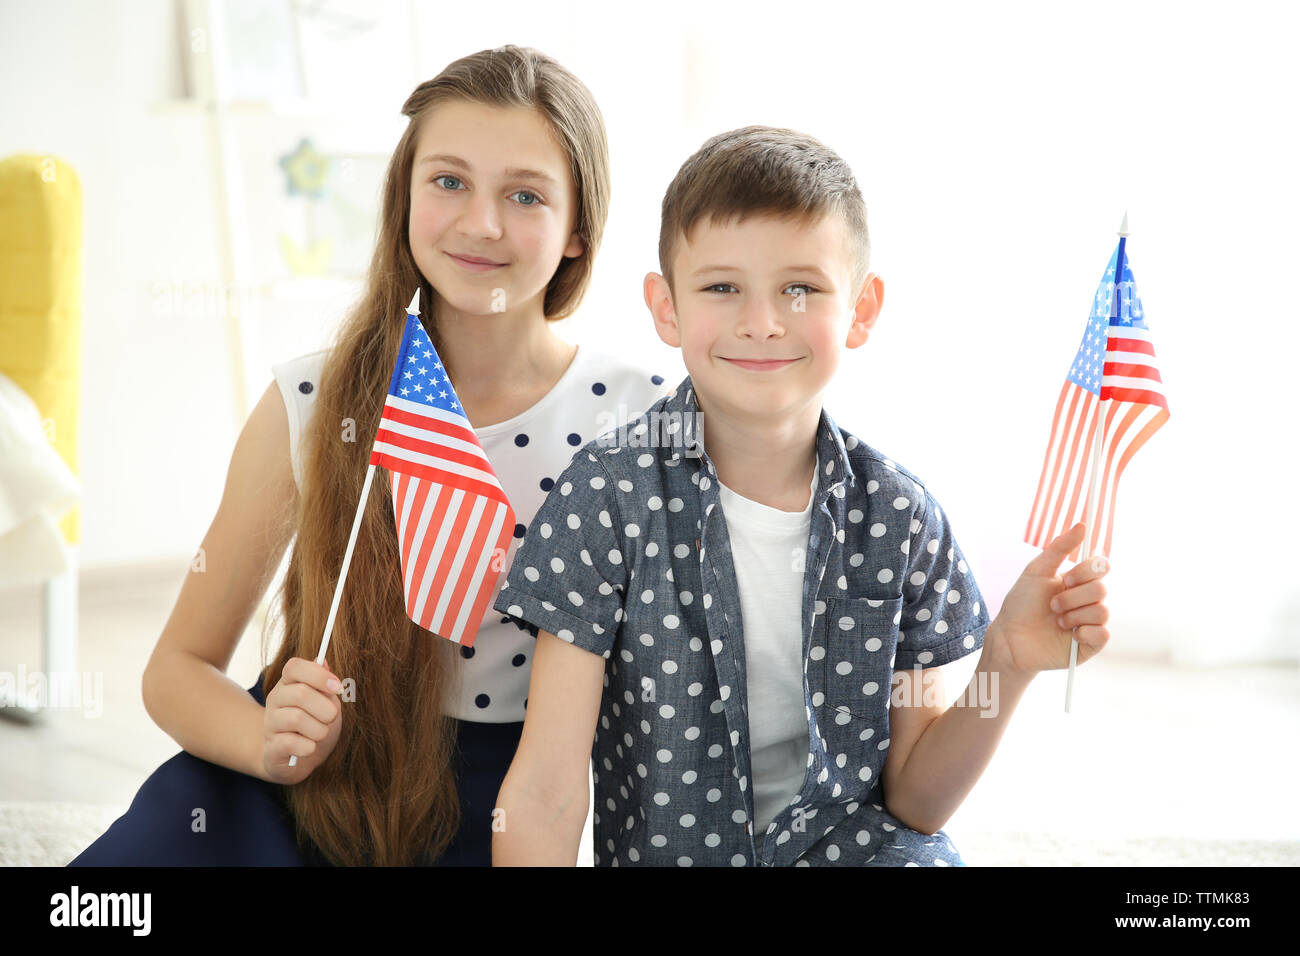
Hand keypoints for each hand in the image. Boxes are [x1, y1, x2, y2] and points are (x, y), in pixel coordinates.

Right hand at [261, 656, 343, 783]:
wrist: (299, 758)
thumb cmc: (316, 724)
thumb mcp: (326, 702)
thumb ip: (325, 683)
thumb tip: (323, 661)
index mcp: (288, 683)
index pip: (294, 666)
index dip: (318, 674)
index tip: (338, 687)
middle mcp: (275, 700)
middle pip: (300, 693)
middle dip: (325, 708)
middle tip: (331, 717)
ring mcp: (270, 724)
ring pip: (296, 719)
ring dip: (319, 729)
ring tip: (320, 734)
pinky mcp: (271, 748)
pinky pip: (291, 743)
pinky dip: (309, 746)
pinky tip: (310, 747)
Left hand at [986, 523, 1111, 674]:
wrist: (1009, 638)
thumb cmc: (1020, 604)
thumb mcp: (1036, 572)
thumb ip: (1059, 548)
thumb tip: (1082, 525)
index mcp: (1077, 581)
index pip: (1101, 567)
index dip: (1088, 571)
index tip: (1067, 578)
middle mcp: (1086, 600)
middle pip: (1102, 589)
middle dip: (1073, 597)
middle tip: (1052, 605)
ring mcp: (1090, 622)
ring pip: (1102, 612)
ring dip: (1074, 615)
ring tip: (1056, 621)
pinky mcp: (1090, 644)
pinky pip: (1103, 634)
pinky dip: (1085, 632)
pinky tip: (1069, 635)